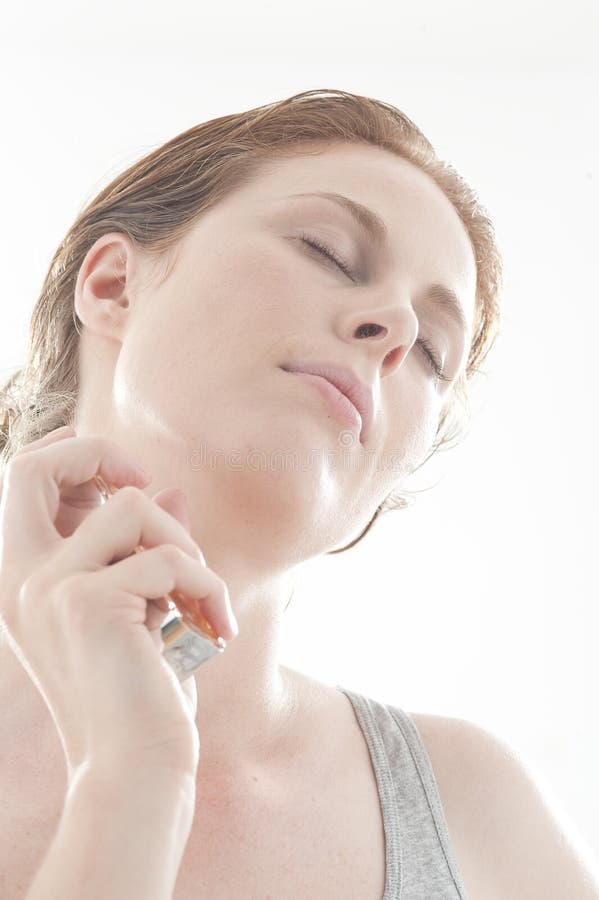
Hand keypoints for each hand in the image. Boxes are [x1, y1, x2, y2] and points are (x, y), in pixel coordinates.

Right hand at [0, 427, 238, 780]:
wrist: (138, 766)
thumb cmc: (142, 691)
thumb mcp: (144, 608)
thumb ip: (145, 547)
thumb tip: (172, 489)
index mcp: (26, 578)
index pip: (22, 479)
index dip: (74, 454)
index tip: (130, 476)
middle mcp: (23, 578)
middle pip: (35, 468)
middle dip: (102, 456)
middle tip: (150, 488)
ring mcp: (51, 587)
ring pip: (132, 507)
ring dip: (184, 546)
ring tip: (201, 598)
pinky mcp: (91, 602)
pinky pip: (173, 559)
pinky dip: (209, 589)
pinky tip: (216, 628)